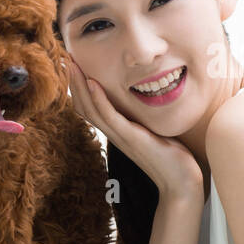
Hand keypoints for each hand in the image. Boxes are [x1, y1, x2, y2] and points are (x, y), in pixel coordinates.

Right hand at [61, 53, 203, 198]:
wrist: (181, 184)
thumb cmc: (173, 160)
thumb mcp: (155, 133)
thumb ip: (146, 120)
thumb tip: (151, 103)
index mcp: (117, 131)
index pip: (90, 107)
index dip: (78, 88)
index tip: (73, 66)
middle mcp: (114, 133)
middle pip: (83, 106)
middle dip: (73, 82)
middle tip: (63, 60)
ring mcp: (121, 136)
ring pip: (91, 109)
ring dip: (79, 85)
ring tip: (70, 65)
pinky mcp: (131, 138)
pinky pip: (110, 116)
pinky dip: (98, 99)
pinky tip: (92, 82)